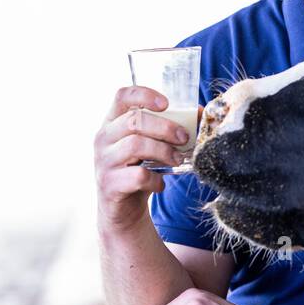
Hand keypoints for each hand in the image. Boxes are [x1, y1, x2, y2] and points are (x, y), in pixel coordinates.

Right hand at [94, 86, 200, 231]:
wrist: (123, 210)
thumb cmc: (140, 170)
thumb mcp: (151, 146)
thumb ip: (169, 129)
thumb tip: (200, 113)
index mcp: (113, 122)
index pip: (122, 96)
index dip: (144, 95)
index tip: (166, 104)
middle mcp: (103, 138)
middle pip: (134, 121)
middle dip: (165, 128)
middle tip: (184, 138)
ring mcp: (104, 161)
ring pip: (136, 145)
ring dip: (164, 152)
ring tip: (177, 160)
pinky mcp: (109, 184)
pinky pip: (137, 176)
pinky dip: (155, 180)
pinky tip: (160, 184)